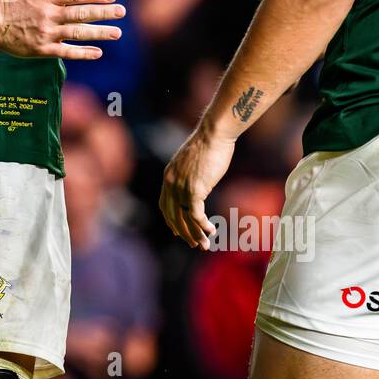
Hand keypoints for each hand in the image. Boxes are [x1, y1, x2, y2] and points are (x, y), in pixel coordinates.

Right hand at [0, 0, 123, 60]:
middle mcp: (48, 14)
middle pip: (81, 13)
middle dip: (104, 13)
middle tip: (121, 12)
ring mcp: (46, 33)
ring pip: (77, 33)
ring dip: (99, 33)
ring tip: (117, 33)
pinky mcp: (41, 49)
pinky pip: (66, 52)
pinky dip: (82, 53)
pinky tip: (97, 52)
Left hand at [158, 127, 234, 248]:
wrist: (213, 134)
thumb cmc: (209, 144)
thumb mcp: (193, 161)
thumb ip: (191, 175)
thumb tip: (199, 185)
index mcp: (169, 175)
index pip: (165, 204)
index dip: (171, 220)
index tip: (177, 232)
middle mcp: (171, 183)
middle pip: (174, 215)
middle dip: (184, 232)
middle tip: (194, 244)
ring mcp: (181, 187)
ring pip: (185, 218)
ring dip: (194, 234)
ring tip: (204, 244)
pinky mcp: (194, 190)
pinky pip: (196, 215)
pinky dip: (203, 226)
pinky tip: (211, 231)